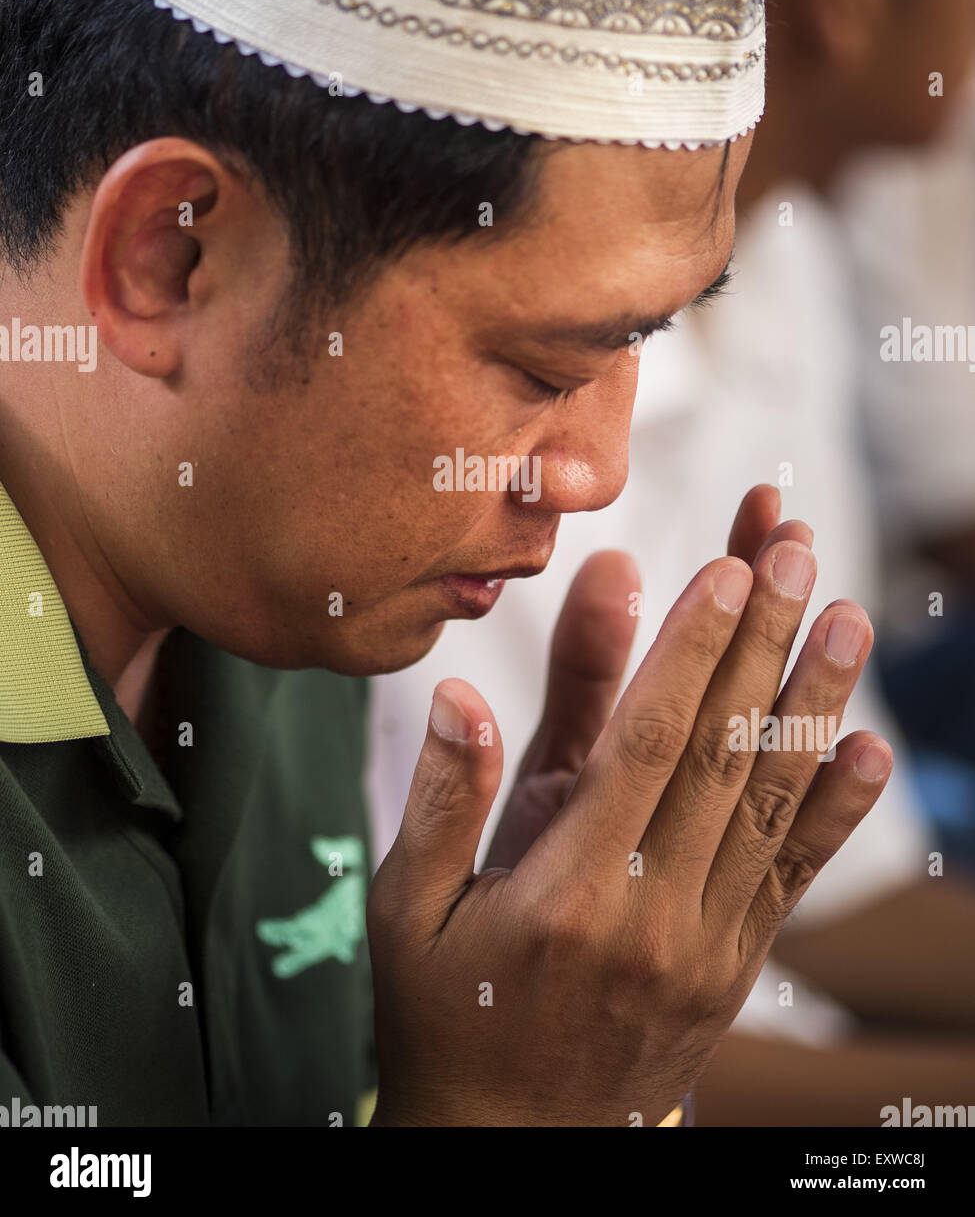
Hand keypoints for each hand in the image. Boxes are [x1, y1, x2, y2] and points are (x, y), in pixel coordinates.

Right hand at [367, 484, 890, 1125]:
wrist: (508, 1144)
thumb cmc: (444, 1011)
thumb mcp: (411, 908)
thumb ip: (444, 799)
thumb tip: (458, 693)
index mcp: (564, 890)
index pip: (646, 743)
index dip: (691, 648)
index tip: (728, 566)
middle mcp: (650, 914)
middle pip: (722, 753)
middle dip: (761, 640)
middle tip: (794, 549)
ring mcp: (704, 946)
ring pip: (769, 803)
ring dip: (811, 703)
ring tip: (847, 617)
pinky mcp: (732, 967)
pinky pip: (792, 877)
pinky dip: (835, 810)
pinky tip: (866, 747)